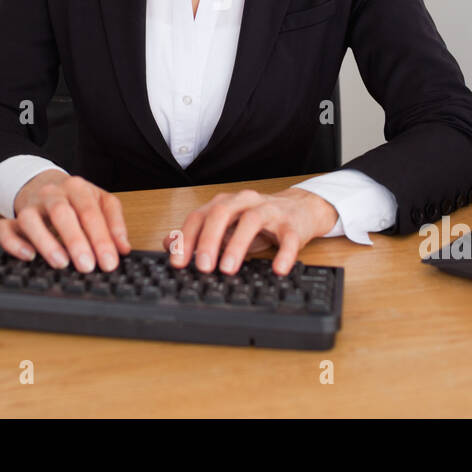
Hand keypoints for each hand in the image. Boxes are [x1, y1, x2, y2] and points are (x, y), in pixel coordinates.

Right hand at [0, 171, 130, 271]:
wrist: (43, 182)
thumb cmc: (76, 198)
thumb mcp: (100, 202)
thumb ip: (114, 223)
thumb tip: (123, 249)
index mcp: (77, 187)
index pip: (90, 211)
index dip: (101, 238)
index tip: (109, 262)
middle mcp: (52, 194)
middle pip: (62, 213)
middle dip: (75, 241)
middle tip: (87, 266)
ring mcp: (30, 205)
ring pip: (30, 220)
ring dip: (46, 242)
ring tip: (61, 263)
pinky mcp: (12, 218)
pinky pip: (4, 228)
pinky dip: (13, 243)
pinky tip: (29, 256)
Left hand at [168, 187, 337, 276]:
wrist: (302, 209)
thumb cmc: (260, 221)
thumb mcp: (227, 227)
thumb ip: (199, 234)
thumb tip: (169, 243)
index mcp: (226, 203)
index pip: (200, 216)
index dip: (186, 238)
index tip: (177, 262)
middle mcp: (245, 202)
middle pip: (222, 212)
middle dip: (208, 239)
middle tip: (201, 266)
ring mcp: (270, 211)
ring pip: (251, 221)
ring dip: (237, 245)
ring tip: (228, 269)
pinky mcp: (293, 225)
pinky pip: (289, 239)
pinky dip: (283, 254)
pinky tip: (277, 269)